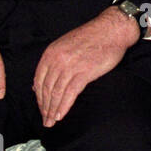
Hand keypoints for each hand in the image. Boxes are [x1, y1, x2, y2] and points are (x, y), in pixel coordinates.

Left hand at [33, 6, 138, 126]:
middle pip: (46, 89)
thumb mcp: (65, 44)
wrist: (112, 29)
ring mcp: (70, 66)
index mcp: (51, 52)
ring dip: (53, 110)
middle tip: (45, 120)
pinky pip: (70, 93)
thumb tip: (40, 83)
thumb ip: (53, 62)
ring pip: (56, 93)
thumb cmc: (92, 36)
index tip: (41, 108)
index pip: (39, 80)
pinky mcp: (84, 72)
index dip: (39, 97)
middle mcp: (58, 59)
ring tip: (52, 121)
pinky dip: (64, 106)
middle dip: (44, 107)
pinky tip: (61, 115)